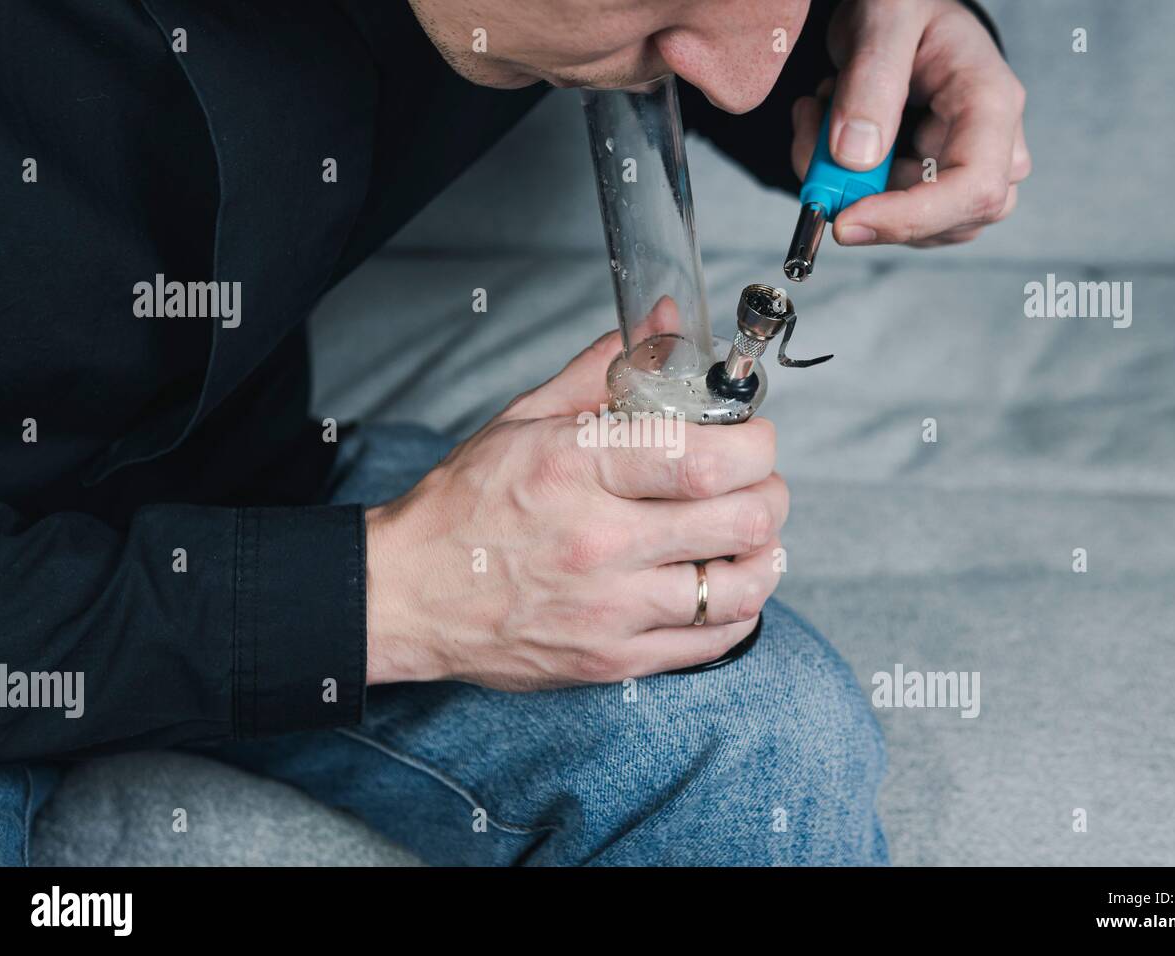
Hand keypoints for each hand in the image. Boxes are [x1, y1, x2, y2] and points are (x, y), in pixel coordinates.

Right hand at [364, 331, 786, 690]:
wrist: (406, 595)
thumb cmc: (463, 506)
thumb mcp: (525, 419)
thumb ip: (605, 369)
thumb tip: (669, 323)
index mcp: (578, 469)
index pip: (707, 458)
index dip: (756, 444)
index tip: (752, 438)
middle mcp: (600, 543)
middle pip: (741, 520)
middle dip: (769, 493)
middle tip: (756, 482)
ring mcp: (610, 610)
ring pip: (740, 588)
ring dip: (762, 555)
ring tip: (746, 535)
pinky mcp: (613, 661)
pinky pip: (713, 643)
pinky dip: (737, 609)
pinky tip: (722, 583)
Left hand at [791, 0, 1030, 246]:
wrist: (899, 11)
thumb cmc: (904, 5)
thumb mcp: (885, 18)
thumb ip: (871, 82)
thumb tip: (855, 160)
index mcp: (992, 102)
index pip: (975, 188)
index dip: (911, 217)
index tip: (845, 220)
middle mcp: (991, 147)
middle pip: (940, 220)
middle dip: (861, 196)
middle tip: (813, 131)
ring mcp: (963, 172)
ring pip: (904, 224)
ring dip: (842, 185)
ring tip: (821, 112)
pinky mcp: (931, 187)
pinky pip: (885, 213)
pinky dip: (840, 184)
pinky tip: (829, 133)